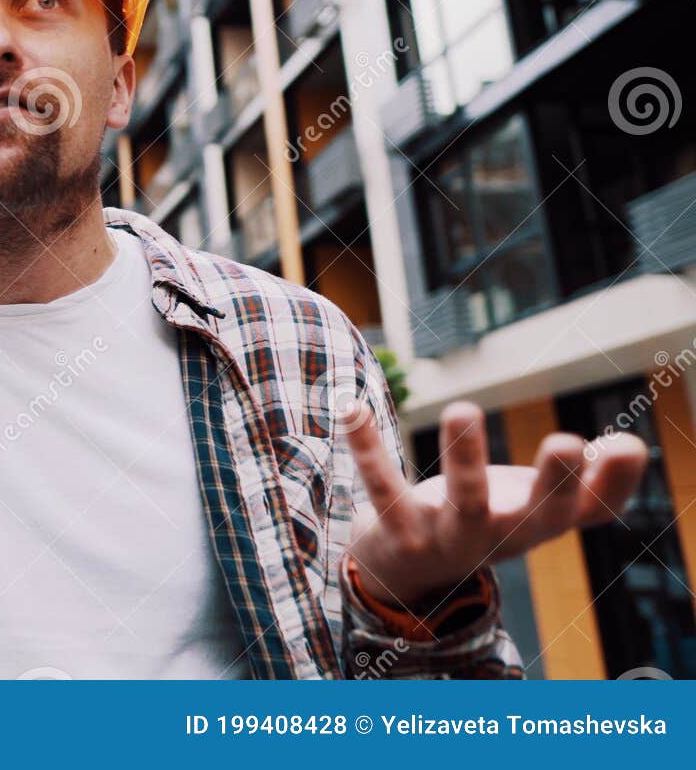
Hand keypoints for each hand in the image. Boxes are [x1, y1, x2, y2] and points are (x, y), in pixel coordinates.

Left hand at [344, 399, 647, 610]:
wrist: (406, 574)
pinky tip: (352, 408)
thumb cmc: (486, 520)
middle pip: (534, 515)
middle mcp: (500, 537)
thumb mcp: (536, 504)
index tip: (626, 445)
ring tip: (461, 408)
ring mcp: (449, 538)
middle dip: (553, 480)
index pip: (588, 510)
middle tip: (567, 440)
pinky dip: (367, 448)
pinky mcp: (398, 531)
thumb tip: (631, 446)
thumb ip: (586, 479)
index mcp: (538, 524)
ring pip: (460, 501)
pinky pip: (382, 488)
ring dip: (463, 459)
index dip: (612, 484)